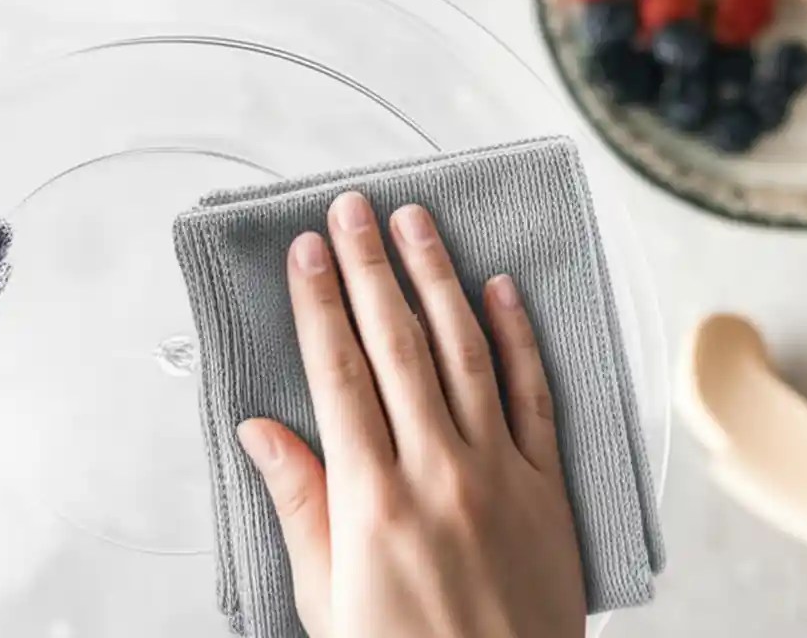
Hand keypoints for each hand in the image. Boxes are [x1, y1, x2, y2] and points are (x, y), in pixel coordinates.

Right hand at [237, 193, 584, 637]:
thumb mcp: (325, 597)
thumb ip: (299, 504)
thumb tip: (260, 429)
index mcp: (372, 500)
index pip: (339, 375)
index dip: (319, 305)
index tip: (305, 252)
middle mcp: (437, 473)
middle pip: (398, 347)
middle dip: (370, 270)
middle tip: (352, 210)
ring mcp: (499, 475)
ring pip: (465, 354)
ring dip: (437, 281)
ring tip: (416, 224)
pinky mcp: (547, 489)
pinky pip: (533, 398)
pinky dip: (517, 338)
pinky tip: (499, 289)